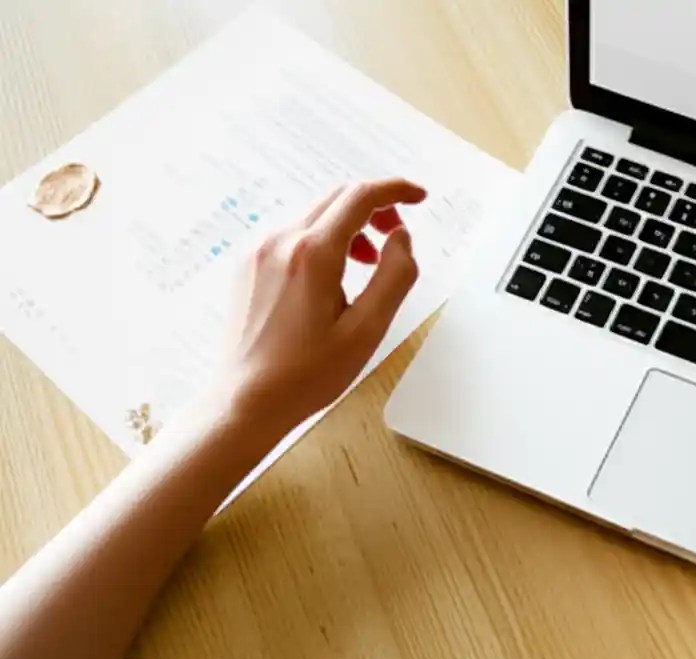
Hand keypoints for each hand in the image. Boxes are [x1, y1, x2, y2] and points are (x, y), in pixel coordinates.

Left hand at [215, 179, 426, 433]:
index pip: (360, 197)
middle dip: (374, 208)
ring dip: (349, 227)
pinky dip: (323, 240)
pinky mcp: (248, 266)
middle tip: (396, 235)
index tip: (418, 196)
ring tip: (368, 264)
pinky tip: (334, 277)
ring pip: (314, 216)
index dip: (396, 190)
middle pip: (336, 198)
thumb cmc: (306, 374)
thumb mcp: (367, 329)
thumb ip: (394, 276)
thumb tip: (402, 238)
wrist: (246, 400)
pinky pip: (293, 235)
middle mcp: (280, 242)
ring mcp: (259, 252)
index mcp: (312, 255)